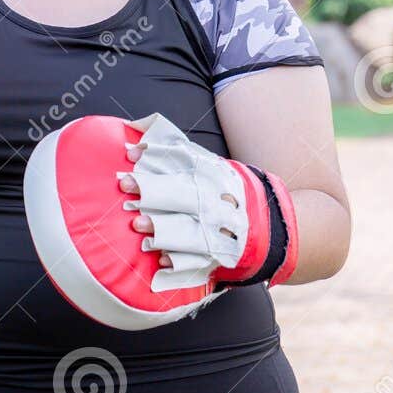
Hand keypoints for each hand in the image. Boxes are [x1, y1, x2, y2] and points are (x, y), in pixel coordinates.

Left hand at [115, 112, 298, 292]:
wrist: (267, 225)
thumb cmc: (222, 190)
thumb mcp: (206, 163)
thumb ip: (173, 147)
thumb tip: (134, 128)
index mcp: (209, 176)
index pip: (180, 165)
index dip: (154, 159)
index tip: (130, 156)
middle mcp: (213, 202)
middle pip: (182, 195)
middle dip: (153, 191)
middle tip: (126, 188)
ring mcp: (217, 231)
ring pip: (187, 230)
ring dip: (163, 228)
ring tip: (138, 226)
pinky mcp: (217, 256)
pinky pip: (198, 262)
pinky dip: (181, 263)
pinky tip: (162, 261)